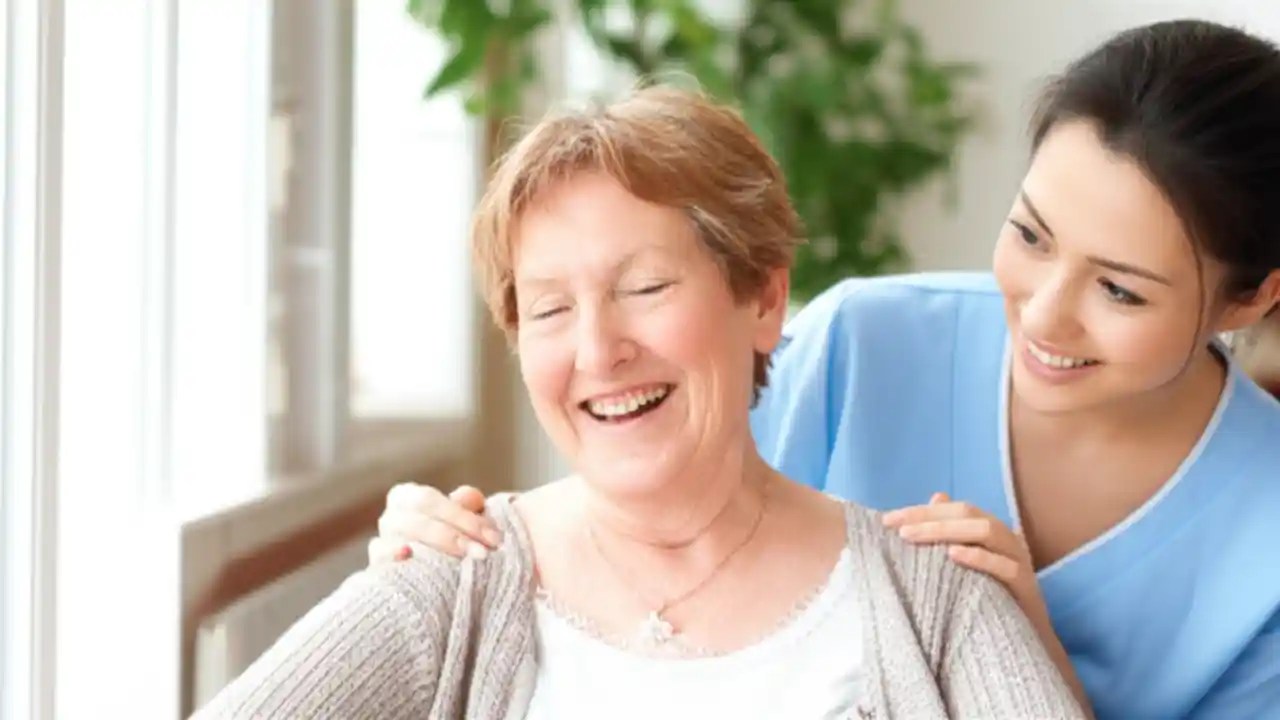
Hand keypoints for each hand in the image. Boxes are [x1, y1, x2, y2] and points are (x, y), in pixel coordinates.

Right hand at [367, 483, 498, 563]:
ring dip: (438, 552)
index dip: (463, 518)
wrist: (433, 573)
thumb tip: (473, 498)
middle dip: (454, 537)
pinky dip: (392, 557)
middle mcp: (390, 518)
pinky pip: (381, 561)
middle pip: (419, 522)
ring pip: (403, 542)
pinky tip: (407, 557)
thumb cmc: (451, 535)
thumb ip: (466, 507)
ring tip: (467, 562)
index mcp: (406, 497)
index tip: (494, 537)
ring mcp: (382, 543)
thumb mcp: (461, 518)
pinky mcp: (379, 569)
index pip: (430, 501)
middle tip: (484, 553)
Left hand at [881, 492, 1045, 619]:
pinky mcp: (1026, 585)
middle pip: (968, 514)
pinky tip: (952, 555)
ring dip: (946, 531)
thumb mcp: (964, 567)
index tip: (887, 520)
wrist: (1024, 640)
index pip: (954, 509)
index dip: (920, 511)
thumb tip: (935, 498)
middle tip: (897, 529)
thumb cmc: (990, 599)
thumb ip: (950, 535)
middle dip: (928, 518)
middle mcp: (1005, 538)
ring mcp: (1018, 559)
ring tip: (914, 536)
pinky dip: (978, 557)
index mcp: (990, 530)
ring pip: (986, 531)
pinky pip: (1005, 566)